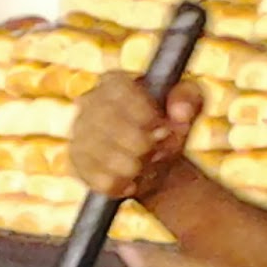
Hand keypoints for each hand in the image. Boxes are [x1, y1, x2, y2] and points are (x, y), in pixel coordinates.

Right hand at [70, 73, 202, 200]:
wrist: (156, 161)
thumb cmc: (169, 125)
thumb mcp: (188, 105)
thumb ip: (189, 99)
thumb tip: (180, 113)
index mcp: (113, 81)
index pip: (119, 90)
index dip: (143, 112)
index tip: (162, 128)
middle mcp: (87, 103)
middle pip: (109, 123)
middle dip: (141, 143)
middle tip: (159, 151)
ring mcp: (78, 134)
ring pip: (104, 156)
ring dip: (135, 166)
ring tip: (148, 164)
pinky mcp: (77, 164)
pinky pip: (100, 180)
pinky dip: (124, 184)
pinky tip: (133, 180)